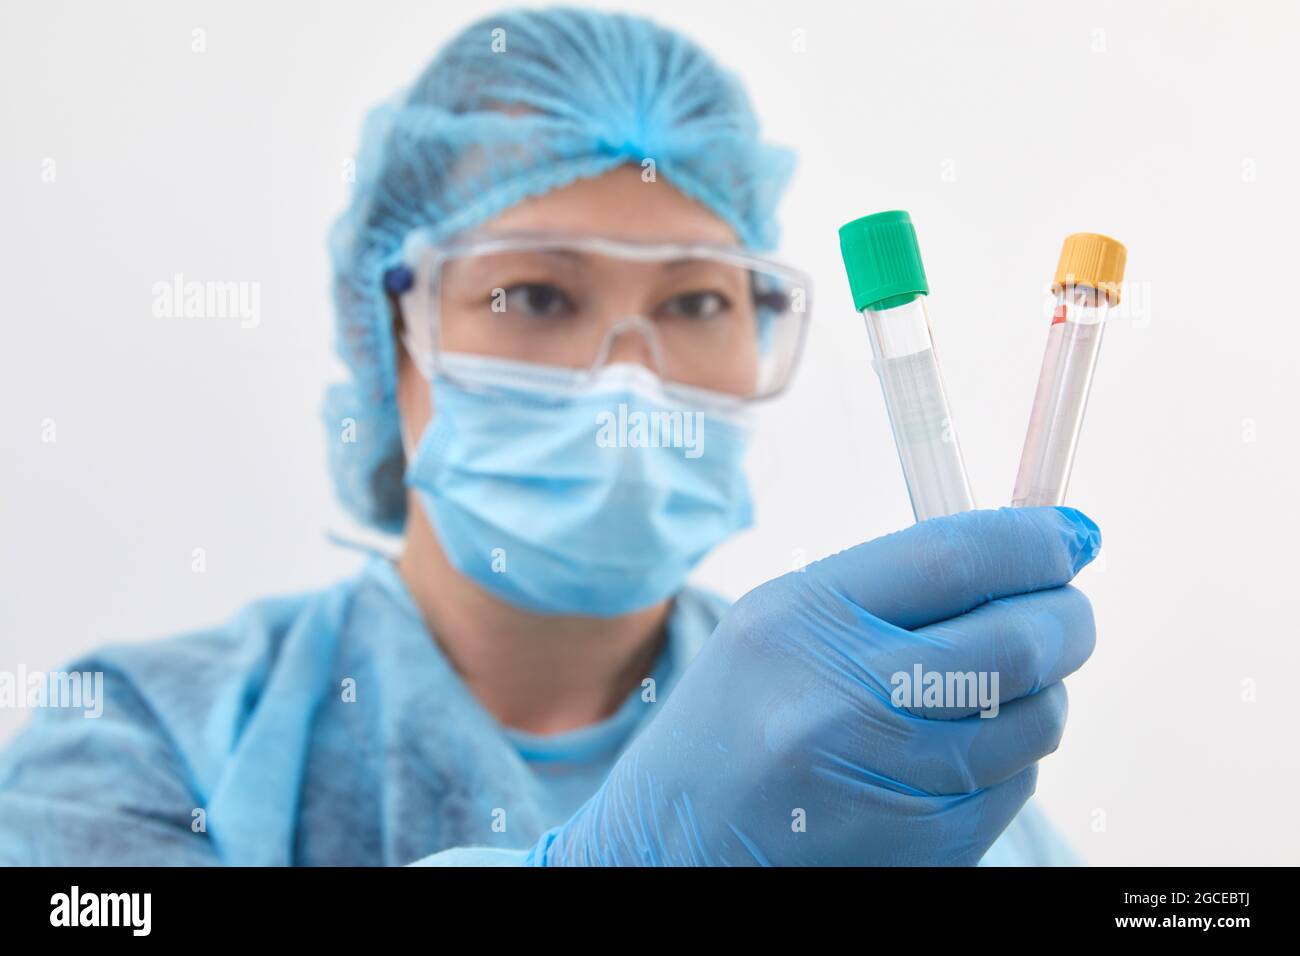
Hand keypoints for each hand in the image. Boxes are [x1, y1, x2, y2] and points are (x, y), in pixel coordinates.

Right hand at [527, 506, 1100, 864]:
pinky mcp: (926, 846)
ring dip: (1045, 690)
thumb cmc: (733, 724)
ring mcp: (888, 781)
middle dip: (1067, 617)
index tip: (1068, 536)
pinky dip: (1012, 755)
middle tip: (1068, 609)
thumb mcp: (776, 628)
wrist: (676, 848)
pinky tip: (960, 749)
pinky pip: (1018, 782)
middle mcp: (842, 699)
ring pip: (1036, 717)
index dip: (1033, 542)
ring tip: (1002, 684)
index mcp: (799, 622)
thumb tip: (1025, 556)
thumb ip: (888, 589)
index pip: (955, 559)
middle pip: (1017, 638)